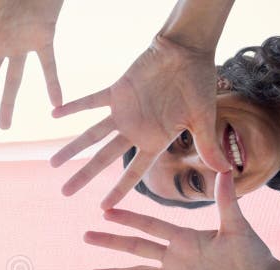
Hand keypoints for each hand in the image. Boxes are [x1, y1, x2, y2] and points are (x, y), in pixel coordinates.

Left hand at [50, 35, 229, 207]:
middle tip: (64, 193)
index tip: (103, 209)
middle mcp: (135, 130)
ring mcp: (124, 112)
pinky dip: (73, 106)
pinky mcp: (116, 91)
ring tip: (52, 163)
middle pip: (104, 158)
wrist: (189, 50)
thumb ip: (207, 145)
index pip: (134, 171)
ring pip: (92, 134)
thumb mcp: (204, 118)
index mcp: (155, 140)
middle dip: (84, 176)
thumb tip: (227, 172)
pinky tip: (54, 114)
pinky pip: (90, 101)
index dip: (118, 190)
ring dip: (72, 148)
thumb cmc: (199, 83)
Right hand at [87, 171, 278, 269]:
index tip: (105, 212)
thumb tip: (225, 169)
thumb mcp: (238, 226)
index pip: (149, 226)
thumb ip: (226, 201)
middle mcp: (173, 255)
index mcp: (183, 237)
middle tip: (86, 237)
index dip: (128, 219)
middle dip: (110, 242)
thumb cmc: (252, 252)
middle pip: (135, 247)